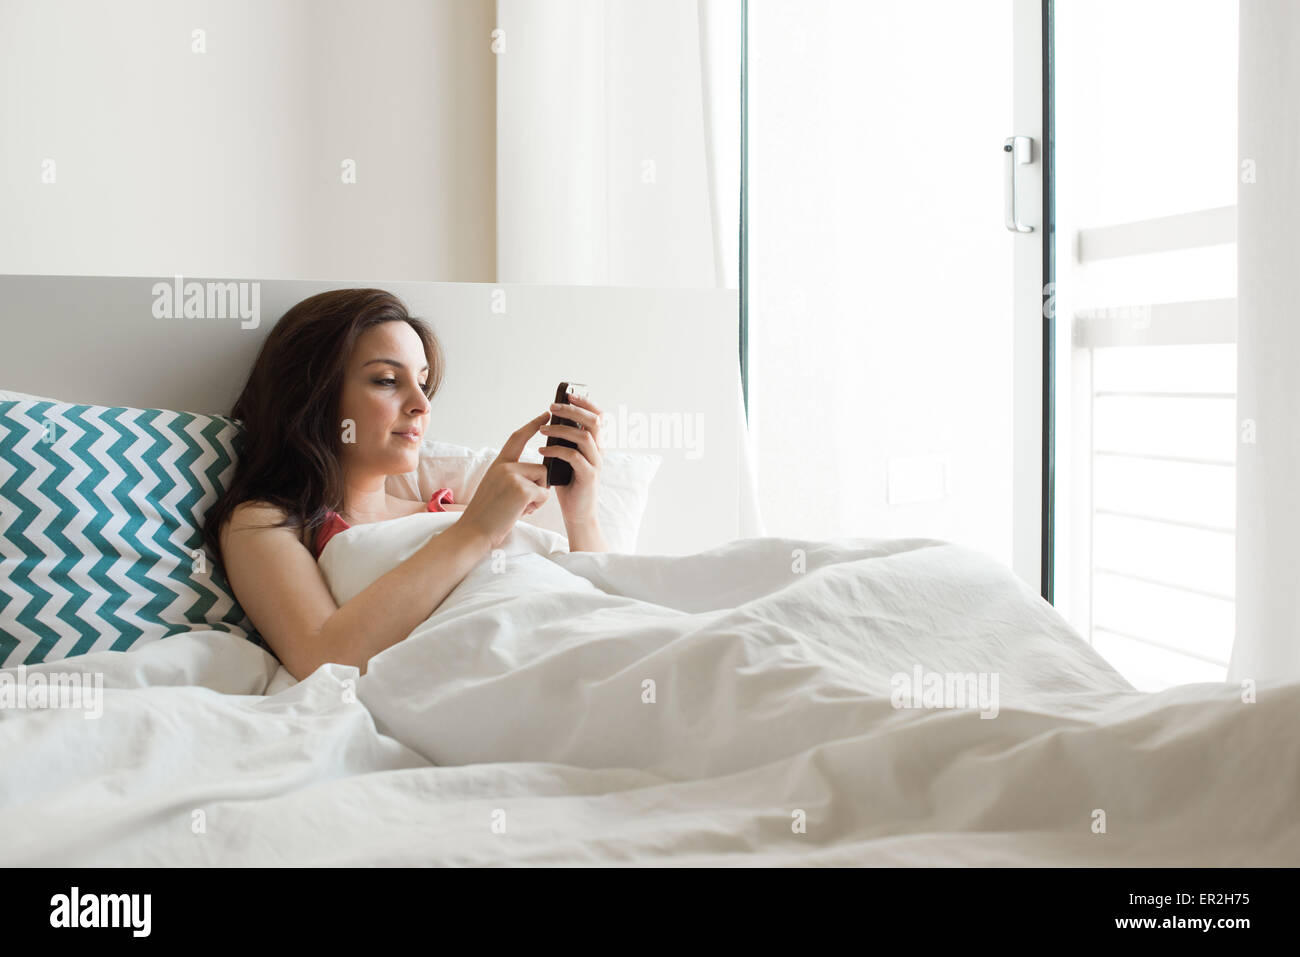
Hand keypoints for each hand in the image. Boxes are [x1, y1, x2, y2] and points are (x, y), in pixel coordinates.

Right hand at [457, 412, 550, 548]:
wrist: (474, 532)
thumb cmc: (488, 515)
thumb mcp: (497, 488)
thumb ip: (513, 476)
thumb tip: (539, 473)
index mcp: (498, 464)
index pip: (517, 438)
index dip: (533, 425)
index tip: (546, 414)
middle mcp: (504, 466)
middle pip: (540, 468)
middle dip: (538, 487)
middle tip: (519, 503)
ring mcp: (511, 476)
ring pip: (544, 480)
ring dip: (538, 497)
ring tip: (518, 507)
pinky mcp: (521, 489)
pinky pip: (544, 494)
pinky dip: (536, 506)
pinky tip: (519, 512)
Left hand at [539, 393, 604, 530]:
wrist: (578, 514)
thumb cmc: (570, 485)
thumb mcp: (567, 459)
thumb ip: (565, 443)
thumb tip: (549, 423)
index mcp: (595, 445)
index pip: (598, 417)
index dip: (587, 403)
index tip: (570, 395)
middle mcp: (599, 451)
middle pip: (593, 421)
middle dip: (573, 411)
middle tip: (552, 408)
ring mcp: (596, 463)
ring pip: (584, 437)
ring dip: (561, 429)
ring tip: (543, 429)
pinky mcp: (589, 476)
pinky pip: (574, 456)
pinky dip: (557, 450)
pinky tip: (543, 450)